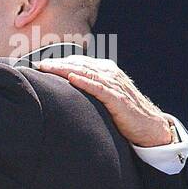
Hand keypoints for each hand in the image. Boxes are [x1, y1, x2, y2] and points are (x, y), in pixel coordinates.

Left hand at [34, 56, 172, 146]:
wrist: (149, 127)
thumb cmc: (123, 113)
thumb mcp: (104, 96)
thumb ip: (88, 89)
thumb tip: (64, 90)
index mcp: (106, 71)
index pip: (79, 62)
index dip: (59, 62)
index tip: (39, 64)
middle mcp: (110, 73)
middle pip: (79, 65)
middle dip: (57, 64)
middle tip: (38, 64)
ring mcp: (115, 85)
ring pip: (86, 73)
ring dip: (65, 69)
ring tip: (47, 68)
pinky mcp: (118, 99)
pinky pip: (99, 88)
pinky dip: (85, 82)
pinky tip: (72, 79)